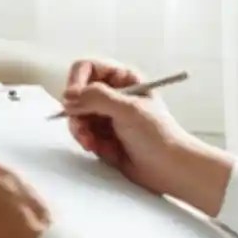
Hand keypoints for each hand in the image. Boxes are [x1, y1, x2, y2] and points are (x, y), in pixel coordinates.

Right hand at [61, 59, 232, 215]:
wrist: (169, 169)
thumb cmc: (158, 135)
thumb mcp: (128, 111)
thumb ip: (97, 98)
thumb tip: (68, 96)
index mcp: (122, 79)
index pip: (88, 68)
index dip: (76, 81)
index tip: (71, 99)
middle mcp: (112, 94)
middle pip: (77, 93)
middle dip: (76, 111)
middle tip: (82, 128)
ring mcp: (106, 115)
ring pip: (76, 114)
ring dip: (79, 129)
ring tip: (91, 143)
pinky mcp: (102, 134)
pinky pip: (81, 132)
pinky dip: (85, 140)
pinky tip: (97, 149)